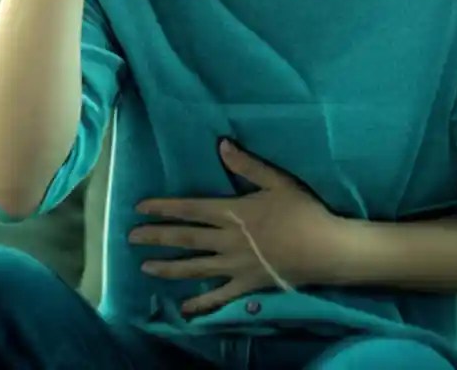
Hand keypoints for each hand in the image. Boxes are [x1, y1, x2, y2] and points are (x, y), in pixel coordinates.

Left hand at [130, 139, 344, 315]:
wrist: (326, 248)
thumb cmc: (303, 211)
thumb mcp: (277, 181)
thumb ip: (248, 165)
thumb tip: (222, 144)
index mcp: (232, 213)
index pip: (190, 209)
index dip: (164, 208)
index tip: (140, 208)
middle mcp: (227, 240)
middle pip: (185, 238)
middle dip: (156, 237)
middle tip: (130, 237)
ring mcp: (235, 266)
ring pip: (194, 268)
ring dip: (168, 268)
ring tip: (145, 268)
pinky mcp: (247, 285)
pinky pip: (219, 297)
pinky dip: (201, 305)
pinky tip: (184, 310)